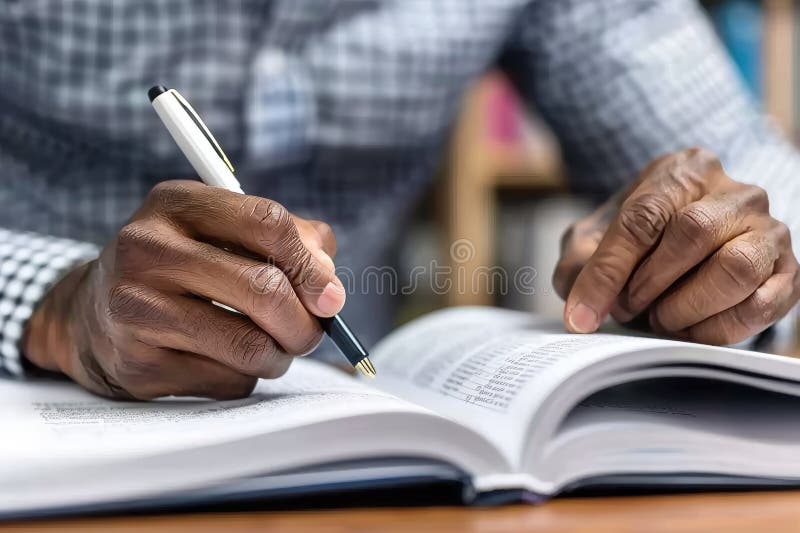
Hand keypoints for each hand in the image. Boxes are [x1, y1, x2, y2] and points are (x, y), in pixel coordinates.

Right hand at [22, 180, 344, 399]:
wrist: (93, 314)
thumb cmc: (183, 267)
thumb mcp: (224, 231)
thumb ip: (290, 240)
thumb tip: (329, 285)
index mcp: (176, 204)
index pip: (266, 223)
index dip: (311, 265)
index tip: (331, 296)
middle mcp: (148, 250)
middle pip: (264, 289)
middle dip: (305, 322)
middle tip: (311, 333)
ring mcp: (137, 309)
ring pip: (250, 346)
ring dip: (280, 356)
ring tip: (274, 349)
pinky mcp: (138, 364)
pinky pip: (227, 382)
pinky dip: (245, 377)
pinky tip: (226, 362)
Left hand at [553, 148, 799, 344]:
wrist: (690, 251)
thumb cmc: (638, 242)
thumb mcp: (595, 240)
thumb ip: (579, 265)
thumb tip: (582, 311)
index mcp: (683, 172)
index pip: (643, 216)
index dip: (610, 269)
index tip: (585, 311)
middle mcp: (736, 192)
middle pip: (694, 231)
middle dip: (651, 282)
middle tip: (628, 308)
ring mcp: (769, 231)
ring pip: (736, 268)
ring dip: (688, 306)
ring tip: (661, 319)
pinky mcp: (789, 273)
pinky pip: (761, 306)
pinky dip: (718, 329)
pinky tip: (691, 330)